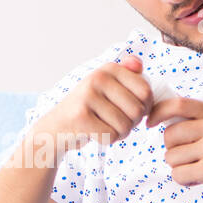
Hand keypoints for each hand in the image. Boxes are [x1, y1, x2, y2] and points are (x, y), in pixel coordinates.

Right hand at [32, 55, 153, 163]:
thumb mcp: (108, 87)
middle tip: (117, 122)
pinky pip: (110, 135)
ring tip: (105, 127)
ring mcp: (87, 96)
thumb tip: (138, 62)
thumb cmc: (89, 109)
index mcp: (109, 69)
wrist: (56, 127)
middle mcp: (98, 78)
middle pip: (137, 110)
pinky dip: (107, 140)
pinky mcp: (80, 116)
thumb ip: (127, 74)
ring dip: (119, 133)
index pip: (145, 91)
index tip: (131, 111)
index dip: (145, 107)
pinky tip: (96, 134)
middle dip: (132, 123)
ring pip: (125, 125)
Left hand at [146, 97, 202, 202]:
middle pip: (169, 135)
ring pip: (171, 157)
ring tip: (201, 169)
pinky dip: (186, 180)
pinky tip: (202, 179)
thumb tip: (162, 115)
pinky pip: (178, 174)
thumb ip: (200, 120)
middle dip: (172, 150)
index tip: (150, 123)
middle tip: (191, 158)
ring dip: (180, 167)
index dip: (157, 112)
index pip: (177, 104)